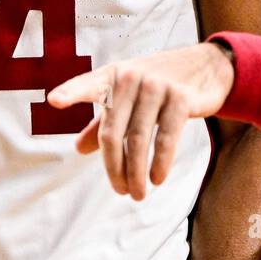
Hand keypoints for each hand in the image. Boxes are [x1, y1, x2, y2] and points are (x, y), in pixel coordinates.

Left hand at [47, 43, 234, 200]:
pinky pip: (166, 137)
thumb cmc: (159, 83)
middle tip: (120, 191)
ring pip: (138, 139)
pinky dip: (160, 162)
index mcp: (113, 75)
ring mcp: (156, 86)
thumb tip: (78, 149)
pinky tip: (157, 179)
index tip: (53, 101)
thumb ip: (103, 122)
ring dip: (136, 172)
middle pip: (113, 132)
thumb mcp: (128, 96)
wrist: (207, 66)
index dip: (71, 92)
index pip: (88, 85)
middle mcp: (131, 78)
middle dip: (115, 167)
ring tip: (137, 193)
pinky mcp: (180, 98)